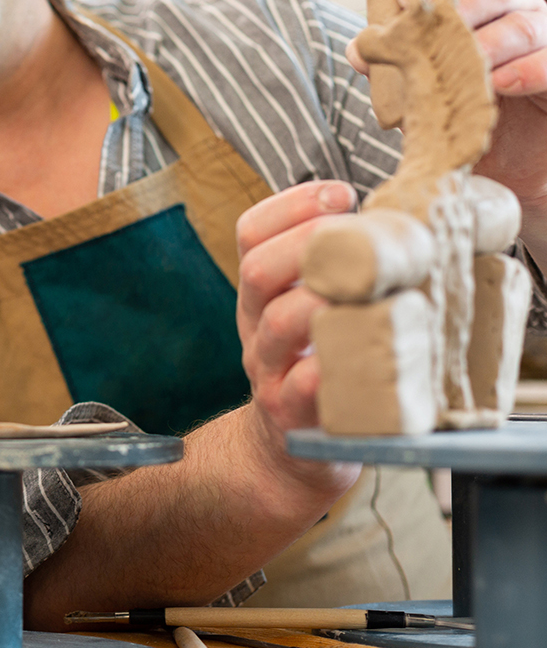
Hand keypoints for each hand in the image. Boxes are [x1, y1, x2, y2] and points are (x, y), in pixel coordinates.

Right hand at [235, 179, 355, 436]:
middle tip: (354, 240)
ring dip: (316, 301)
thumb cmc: (316, 371)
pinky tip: (344, 360)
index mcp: (263, 294)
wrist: (285, 454)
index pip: (252, 234)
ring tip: (353, 295)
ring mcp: (268, 371)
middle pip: (257, 270)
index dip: (289, 205)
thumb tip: (395, 222)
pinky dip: (320, 372)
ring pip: (276, 325)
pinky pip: (297, 389)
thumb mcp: (310, 314)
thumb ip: (334, 274)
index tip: (340, 193)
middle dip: (305, 244)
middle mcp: (257, 326)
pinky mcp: (289, 415)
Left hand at [344, 0, 546, 225]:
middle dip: (459, 7)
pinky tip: (501, 84)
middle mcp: (511, 10)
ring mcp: (542, 38)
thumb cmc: (454, 112)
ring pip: (523, 24)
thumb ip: (391, 65)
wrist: (498, 163)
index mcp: (471, 1)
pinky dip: (526, 70)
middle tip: (430, 34)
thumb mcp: (416, 88)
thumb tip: (358, 50)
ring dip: (488, 43)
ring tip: (461, 67)